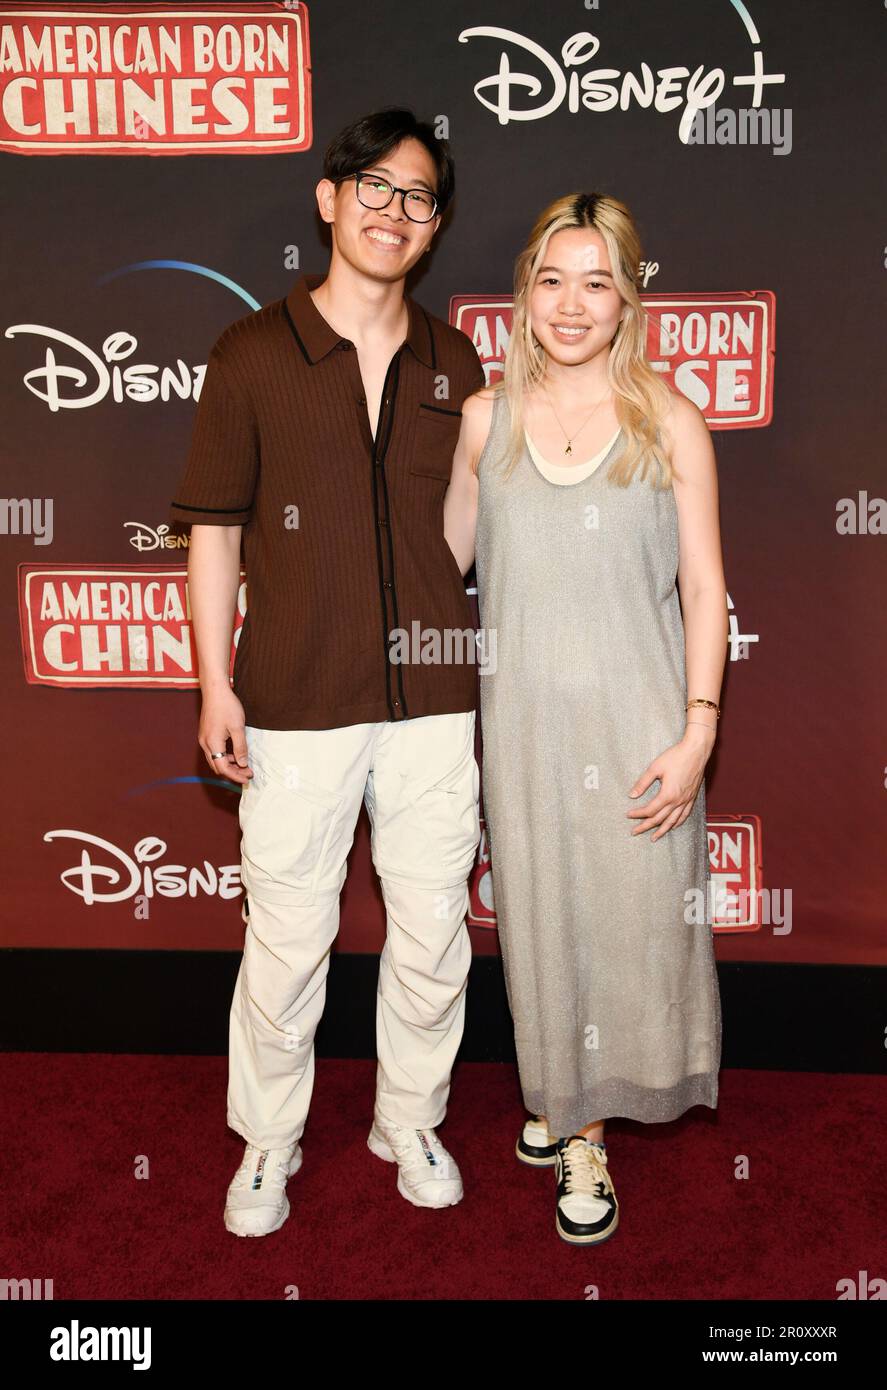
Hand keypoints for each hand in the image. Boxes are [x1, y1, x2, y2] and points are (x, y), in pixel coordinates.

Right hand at [198, 685, 252, 784]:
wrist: (215, 690)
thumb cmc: (227, 706)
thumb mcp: (238, 728)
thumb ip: (240, 747)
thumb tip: (242, 764)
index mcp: (212, 743)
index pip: (223, 768)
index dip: (236, 775)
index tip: (248, 777)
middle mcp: (205, 743)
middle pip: (217, 766)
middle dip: (232, 773)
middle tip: (248, 773)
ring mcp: (204, 739)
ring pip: (215, 760)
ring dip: (229, 765)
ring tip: (244, 765)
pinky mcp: (206, 734)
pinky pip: (214, 752)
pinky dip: (224, 756)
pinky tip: (235, 754)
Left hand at [625, 725, 714, 840]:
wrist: (696, 751)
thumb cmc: (676, 757)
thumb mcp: (655, 767)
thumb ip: (643, 783)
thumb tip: (632, 794)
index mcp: (668, 794)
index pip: (650, 810)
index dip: (638, 814)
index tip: (628, 815)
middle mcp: (678, 801)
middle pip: (660, 819)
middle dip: (646, 826)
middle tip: (635, 832)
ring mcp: (687, 800)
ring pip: (673, 821)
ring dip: (662, 830)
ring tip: (654, 837)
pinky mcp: (692, 797)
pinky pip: (685, 815)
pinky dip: (677, 822)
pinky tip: (673, 826)